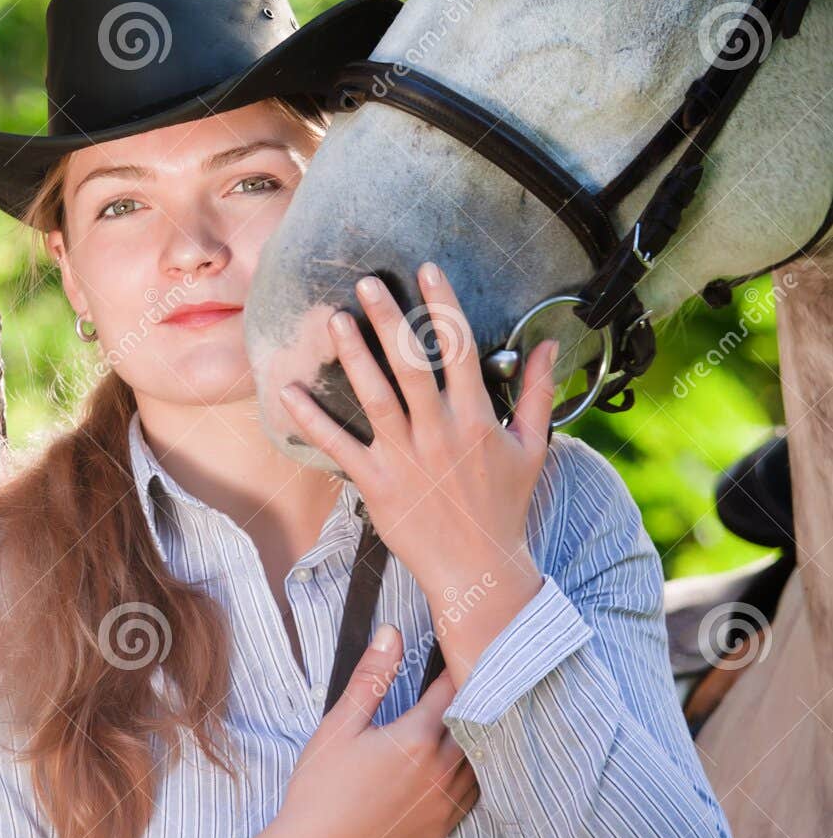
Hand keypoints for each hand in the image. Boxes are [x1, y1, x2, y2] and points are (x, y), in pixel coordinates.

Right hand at [274, 623, 478, 837]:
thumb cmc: (320, 789)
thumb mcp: (339, 726)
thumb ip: (372, 678)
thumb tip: (392, 633)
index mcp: (418, 738)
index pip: (454, 690)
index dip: (459, 666)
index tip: (463, 648)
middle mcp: (442, 771)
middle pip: (477, 722)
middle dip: (475, 697)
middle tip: (474, 676)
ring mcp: (446, 803)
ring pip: (482, 759)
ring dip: (479, 735)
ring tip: (478, 713)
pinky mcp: (442, 828)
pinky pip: (474, 794)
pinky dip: (475, 772)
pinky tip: (467, 762)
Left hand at [278, 262, 554, 682]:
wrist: (479, 567)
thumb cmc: (504, 506)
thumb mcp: (533, 446)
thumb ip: (536, 391)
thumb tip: (547, 343)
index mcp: (476, 419)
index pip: (460, 349)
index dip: (442, 306)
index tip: (426, 270)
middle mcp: (439, 433)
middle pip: (412, 365)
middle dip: (389, 320)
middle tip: (367, 282)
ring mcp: (406, 458)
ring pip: (376, 397)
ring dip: (354, 357)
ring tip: (335, 320)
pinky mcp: (377, 484)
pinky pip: (340, 446)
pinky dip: (313, 420)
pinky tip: (289, 391)